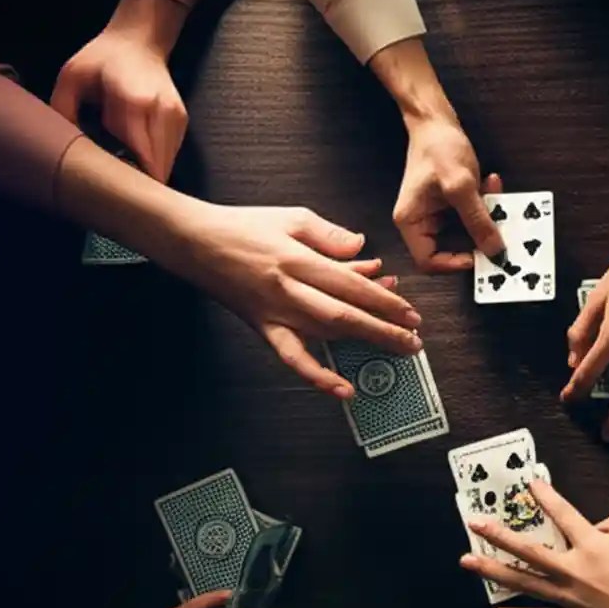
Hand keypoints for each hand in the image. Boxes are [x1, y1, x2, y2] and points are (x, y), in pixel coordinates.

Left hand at [51, 0, 189, 182]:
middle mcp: (163, 113)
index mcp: (135, 103)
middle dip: (138, 183)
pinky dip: (154, 162)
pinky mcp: (182, 122)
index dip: (128, 180)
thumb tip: (64, 150)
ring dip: (147, 173)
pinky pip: (170, 155)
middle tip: (114, 188)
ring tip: (122, 170)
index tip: (109, 189)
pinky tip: (135, 156)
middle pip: (159, 169)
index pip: (143, 159)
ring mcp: (177, 118)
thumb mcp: (71, 78)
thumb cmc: (102, 58)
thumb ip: (64, 113)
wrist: (139, 40)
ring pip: (167, 166)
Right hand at [164, 204, 422, 396]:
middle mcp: (288, 290)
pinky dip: (319, 377)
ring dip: (364, 343)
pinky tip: (344, 390)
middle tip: (415, 340)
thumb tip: (362, 248)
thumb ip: (330, 235)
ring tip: (397, 347)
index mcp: (297, 260)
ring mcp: (274, 313)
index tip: (411, 312)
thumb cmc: (244, 227)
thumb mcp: (292, 217)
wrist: (194, 242)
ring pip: (326, 335)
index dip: (384, 301)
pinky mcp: (263, 328)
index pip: (351, 286)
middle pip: (344, 316)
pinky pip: (293, 359)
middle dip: (385, 330)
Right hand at [392, 117, 503, 270]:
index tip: (480, 256)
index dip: (454, 264)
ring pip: (465, 233)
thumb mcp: (461, 186)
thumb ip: (477, 220)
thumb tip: (494, 249)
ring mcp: (436, 214)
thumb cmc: (438, 147)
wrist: (436, 122)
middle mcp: (420, 222)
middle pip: (449, 250)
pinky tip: (490, 184)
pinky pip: (471, 216)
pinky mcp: (449, 205)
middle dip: (476, 239)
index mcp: (411, 222)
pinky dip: (484, 204)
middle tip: (498, 232)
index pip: (428, 262)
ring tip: (494, 196)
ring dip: (484, 219)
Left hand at [460, 481, 608, 607]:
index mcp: (593, 544)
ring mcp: (573, 598)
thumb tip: (594, 529)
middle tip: (475, 524)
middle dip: (499, 535)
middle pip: (529, 549)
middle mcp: (576, 570)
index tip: (528, 483)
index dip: (545, 495)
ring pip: (525, 583)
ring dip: (494, 572)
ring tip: (468, 563)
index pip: (563, 513)